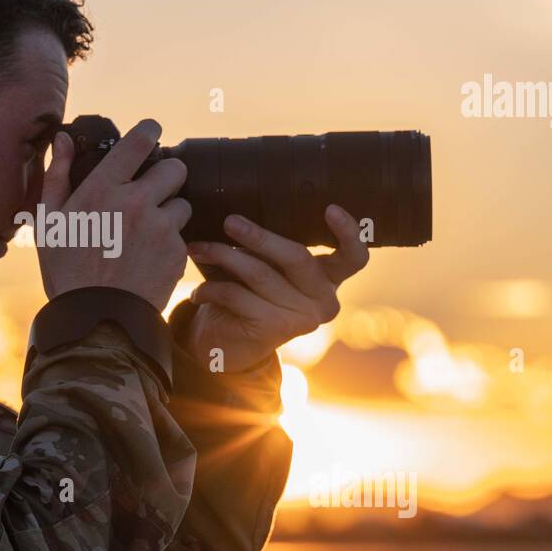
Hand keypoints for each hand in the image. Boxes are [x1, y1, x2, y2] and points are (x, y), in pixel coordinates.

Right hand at [36, 119, 190, 311]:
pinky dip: (170, 243)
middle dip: (166, 176)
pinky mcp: (176, 253)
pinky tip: (148, 257)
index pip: (140, 141)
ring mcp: (160, 228)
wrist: (95, 318)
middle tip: (151, 192)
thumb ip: (58, 174)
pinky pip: (182, 236)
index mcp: (103, 189)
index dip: (149, 131)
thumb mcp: (50, 220)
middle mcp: (136, 202)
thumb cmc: (66, 269)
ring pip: (182, 203)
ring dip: (170, 212)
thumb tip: (64, 138)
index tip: (150, 133)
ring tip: (146, 232)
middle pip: (174, 168)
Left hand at [181, 205, 370, 372]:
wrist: (233, 342)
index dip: (349, 233)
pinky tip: (196, 290)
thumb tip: (240, 210)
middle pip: (296, 257)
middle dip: (259, 236)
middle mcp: (325, 300)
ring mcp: (302, 318)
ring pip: (260, 274)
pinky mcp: (274, 330)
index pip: (355, 257)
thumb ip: (271, 245)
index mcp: (331, 277)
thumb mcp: (269, 265)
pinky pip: (238, 296)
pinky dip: (211, 288)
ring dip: (223, 256)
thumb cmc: (253, 290)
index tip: (331, 208)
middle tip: (230, 221)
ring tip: (198, 248)